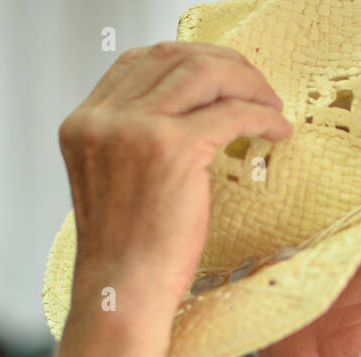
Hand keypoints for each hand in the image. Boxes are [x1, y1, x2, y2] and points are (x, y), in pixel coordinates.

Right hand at [58, 41, 293, 313]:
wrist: (121, 295)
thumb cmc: (126, 255)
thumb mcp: (115, 184)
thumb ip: (134, 143)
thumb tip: (191, 115)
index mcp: (82, 123)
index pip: (137, 61)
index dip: (186, 60)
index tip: (221, 77)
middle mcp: (102, 118)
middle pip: (173, 57)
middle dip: (224, 66)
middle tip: (256, 87)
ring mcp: (134, 129)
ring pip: (204, 74)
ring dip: (247, 84)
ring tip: (271, 107)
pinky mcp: (170, 148)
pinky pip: (231, 113)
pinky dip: (261, 116)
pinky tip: (277, 131)